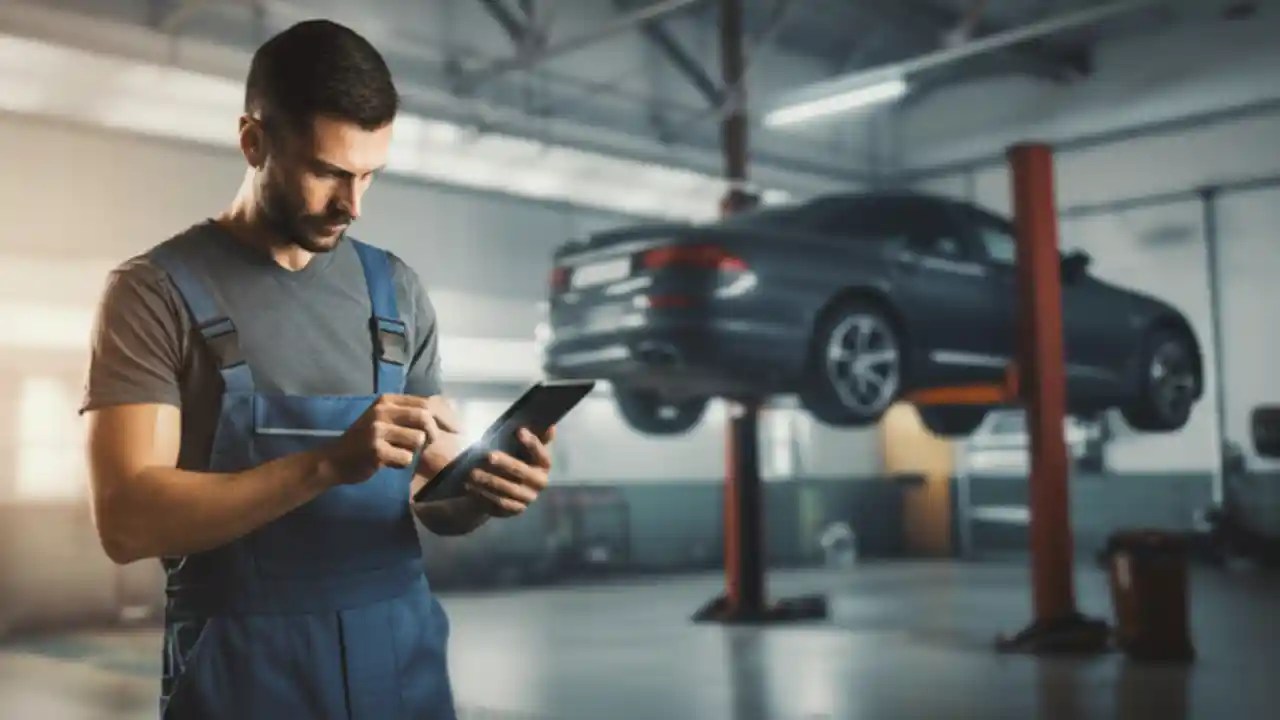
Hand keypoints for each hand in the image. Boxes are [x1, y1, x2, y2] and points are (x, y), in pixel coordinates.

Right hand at [317, 394, 458, 486]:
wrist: (333, 460)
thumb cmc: (363, 441)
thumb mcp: (383, 420)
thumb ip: (408, 415)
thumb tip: (446, 414)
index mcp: (387, 401)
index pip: (425, 402)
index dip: (445, 416)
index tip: (457, 429)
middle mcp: (382, 411)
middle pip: (424, 417)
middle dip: (433, 433)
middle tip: (429, 445)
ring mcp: (377, 430)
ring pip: (418, 440)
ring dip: (414, 451)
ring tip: (399, 453)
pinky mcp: (376, 450)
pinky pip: (406, 458)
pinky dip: (402, 464)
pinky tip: (388, 462)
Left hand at [464, 426, 554, 517]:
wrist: (501, 486)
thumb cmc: (513, 457)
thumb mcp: (521, 445)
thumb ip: (535, 435)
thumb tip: (549, 425)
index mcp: (544, 464)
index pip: (541, 454)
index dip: (532, 443)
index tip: (519, 431)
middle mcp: (540, 483)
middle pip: (522, 472)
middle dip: (505, 463)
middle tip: (488, 456)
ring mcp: (527, 498)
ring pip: (508, 490)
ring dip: (489, 481)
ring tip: (472, 473)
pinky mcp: (513, 510)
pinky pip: (498, 504)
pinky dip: (484, 495)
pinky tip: (470, 487)